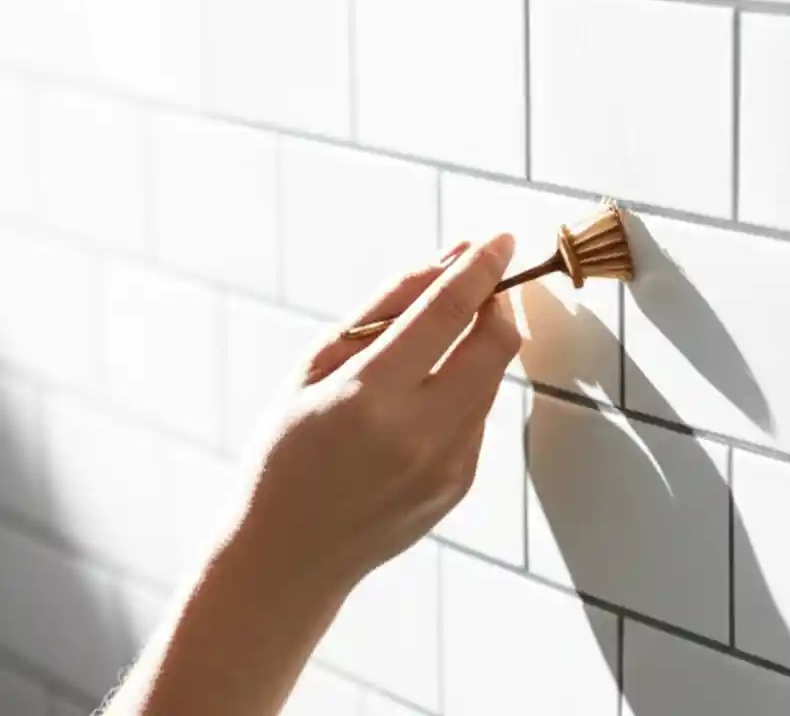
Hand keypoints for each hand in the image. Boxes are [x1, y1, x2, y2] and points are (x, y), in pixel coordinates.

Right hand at [232, 233, 522, 590]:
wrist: (287, 556)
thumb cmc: (286, 452)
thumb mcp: (312, 367)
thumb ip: (383, 308)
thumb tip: (446, 261)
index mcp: (369, 396)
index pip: (447, 311)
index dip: (480, 267)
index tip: (498, 239)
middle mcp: (418, 432)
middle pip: (495, 344)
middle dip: (497, 303)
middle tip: (480, 285)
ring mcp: (447, 464)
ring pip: (492, 380)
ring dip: (477, 348)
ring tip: (430, 350)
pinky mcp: (461, 485)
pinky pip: (478, 418)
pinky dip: (462, 393)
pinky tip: (417, 408)